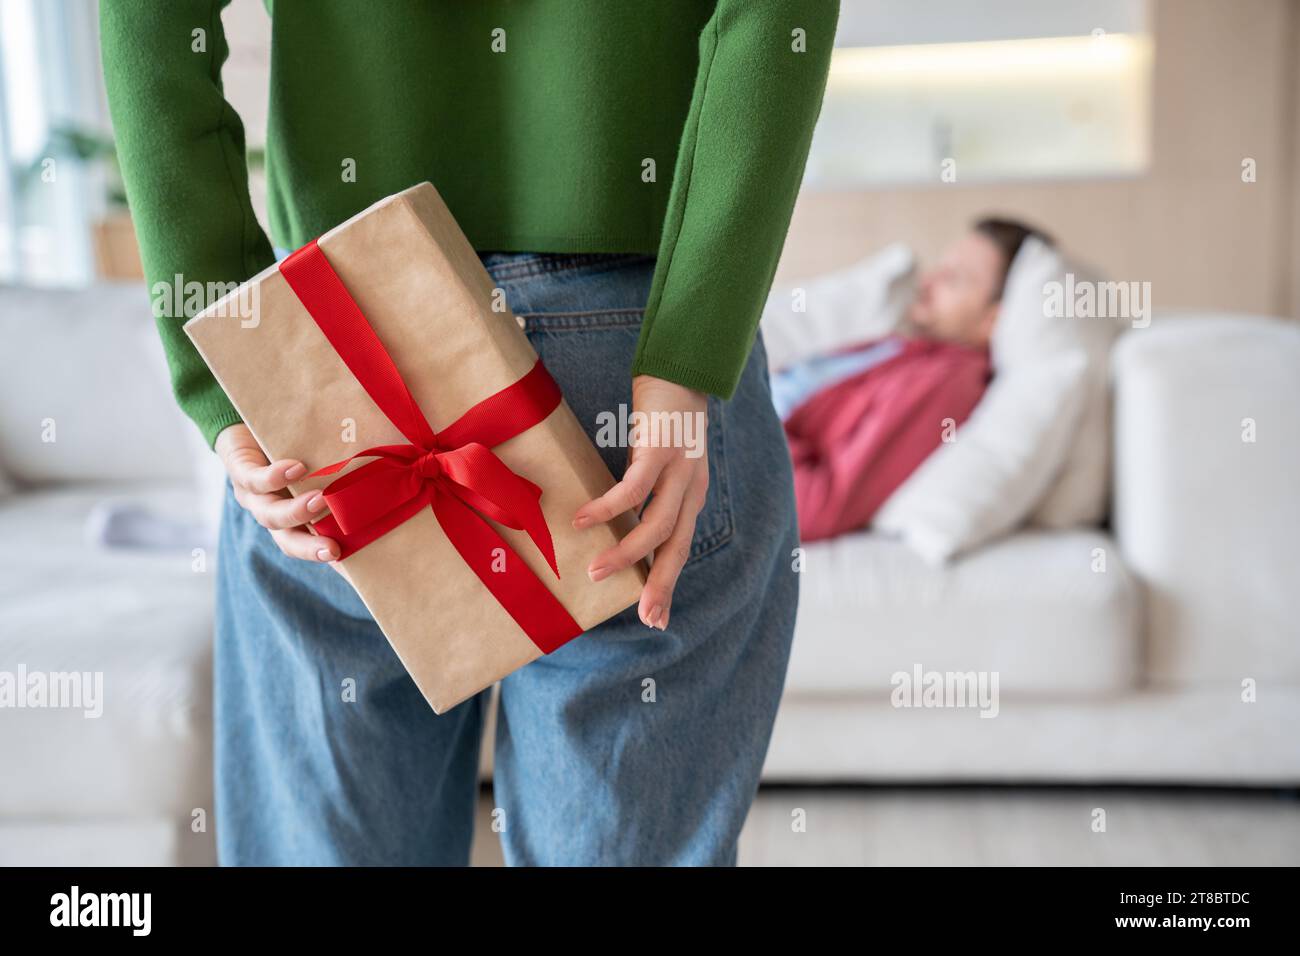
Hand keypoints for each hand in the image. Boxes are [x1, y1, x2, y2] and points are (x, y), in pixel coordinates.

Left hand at [214, 423, 339, 562]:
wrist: (249, 416)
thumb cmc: (295, 441)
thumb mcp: (323, 460)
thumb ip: (351, 469)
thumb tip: (398, 467)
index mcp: (293, 516)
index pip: (312, 544)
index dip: (326, 556)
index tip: (351, 564)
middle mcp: (274, 512)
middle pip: (288, 541)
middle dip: (309, 549)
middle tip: (333, 551)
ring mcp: (255, 495)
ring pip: (270, 515)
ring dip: (296, 512)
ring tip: (320, 500)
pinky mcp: (240, 470)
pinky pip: (254, 480)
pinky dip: (274, 478)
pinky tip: (294, 469)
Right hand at [573, 375, 709, 630]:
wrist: (678, 369)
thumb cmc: (663, 417)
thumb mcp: (661, 463)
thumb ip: (649, 493)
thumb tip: (621, 523)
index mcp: (690, 495)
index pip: (680, 548)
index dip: (667, 583)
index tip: (656, 617)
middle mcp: (691, 488)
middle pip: (677, 546)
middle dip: (659, 584)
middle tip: (643, 617)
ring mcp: (679, 469)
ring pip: (658, 525)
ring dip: (627, 552)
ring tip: (595, 571)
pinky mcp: (659, 450)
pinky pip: (634, 488)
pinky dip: (608, 508)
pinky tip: (584, 520)